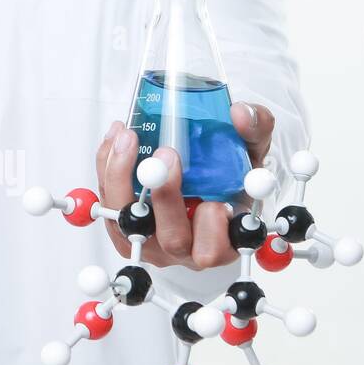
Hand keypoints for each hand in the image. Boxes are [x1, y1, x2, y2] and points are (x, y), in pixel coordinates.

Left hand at [95, 103, 274, 269]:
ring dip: (123, 178)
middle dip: (166, 196)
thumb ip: (256, 129)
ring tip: (128, 138)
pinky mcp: (123, 229)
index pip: (213, 249)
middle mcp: (184, 249)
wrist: (201, 175)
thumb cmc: (228, 175)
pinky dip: (108, 170)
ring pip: (128, 223)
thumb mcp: (252, 149)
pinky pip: (107, 206)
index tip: (213, 195)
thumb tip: (241, 114)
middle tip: (166, 153)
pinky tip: (117, 141)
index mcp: (221, 241)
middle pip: (170, 238)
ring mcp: (150, 243)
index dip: (210, 223)